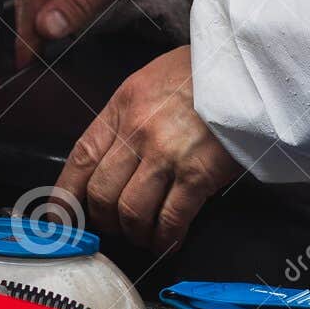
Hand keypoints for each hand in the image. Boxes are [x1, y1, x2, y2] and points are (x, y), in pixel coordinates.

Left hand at [56, 47, 242, 249]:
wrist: (248, 67)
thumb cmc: (204, 73)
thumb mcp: (151, 82)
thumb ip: (127, 118)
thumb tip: (112, 162)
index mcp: (123, 105)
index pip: (80, 159)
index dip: (65, 197)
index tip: (60, 219)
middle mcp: (138, 130)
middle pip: (102, 193)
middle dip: (105, 221)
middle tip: (116, 227)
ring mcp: (167, 153)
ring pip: (132, 212)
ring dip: (136, 233)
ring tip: (145, 236)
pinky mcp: (198, 173)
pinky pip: (170, 219)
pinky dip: (165, 238)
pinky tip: (169, 241)